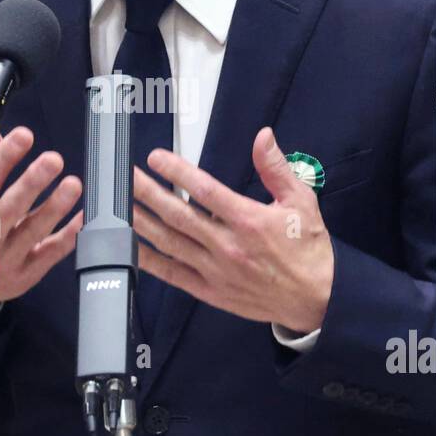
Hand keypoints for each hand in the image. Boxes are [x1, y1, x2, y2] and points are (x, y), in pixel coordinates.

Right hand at [0, 126, 82, 327]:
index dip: (4, 158)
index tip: (22, 137)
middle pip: (10, 207)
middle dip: (32, 182)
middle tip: (52, 160)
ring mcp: (7, 258)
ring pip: (33, 230)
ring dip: (54, 207)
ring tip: (72, 185)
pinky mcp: (26, 274)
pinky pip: (51, 253)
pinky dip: (69, 234)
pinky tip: (83, 216)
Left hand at [131, 126, 333, 333]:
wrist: (316, 298)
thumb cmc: (308, 249)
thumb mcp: (301, 201)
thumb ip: (276, 168)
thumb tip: (262, 137)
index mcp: (248, 220)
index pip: (204, 190)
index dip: (176, 172)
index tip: (156, 158)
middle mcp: (227, 245)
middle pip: (177, 215)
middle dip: (146, 192)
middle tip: (124, 176)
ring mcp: (215, 270)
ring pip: (169, 243)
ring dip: (141, 222)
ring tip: (119, 205)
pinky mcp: (210, 291)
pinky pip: (172, 274)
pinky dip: (149, 260)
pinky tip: (130, 245)